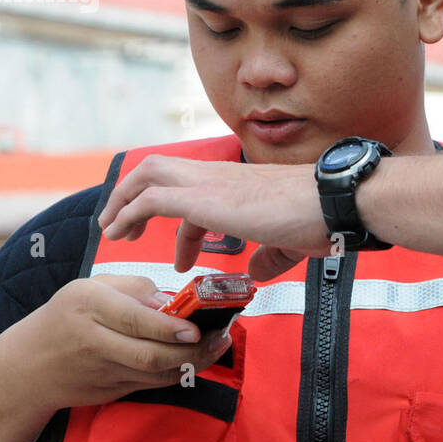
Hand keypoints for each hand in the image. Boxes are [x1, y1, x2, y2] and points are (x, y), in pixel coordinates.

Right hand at [4, 275, 234, 412]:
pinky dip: (179, 373)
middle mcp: (94, 340)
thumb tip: (174, 303)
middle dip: (192, 350)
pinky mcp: (111, 391)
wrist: (30, 365)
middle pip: (149, 354)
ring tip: (218, 345)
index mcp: (88, 304)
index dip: (168, 327)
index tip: (196, 327)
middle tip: (221, 336)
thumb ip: (136, 288)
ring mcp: (103, 371)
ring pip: (156, 374)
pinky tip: (198, 358)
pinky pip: (153, 384)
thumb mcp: (94, 287)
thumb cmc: (70, 314)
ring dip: (194, 363)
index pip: (133, 319)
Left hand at [96, 155, 330, 278]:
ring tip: (110, 229)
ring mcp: (208, 184)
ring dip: (123, 200)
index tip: (181, 255)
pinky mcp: (204, 199)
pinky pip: (152, 200)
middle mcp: (217, 176)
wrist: (332, 202)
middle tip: (120, 226)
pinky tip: (120, 233)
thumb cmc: (318, 219)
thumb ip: (269, 258)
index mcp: (236, 182)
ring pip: (147, 175)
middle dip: (132, 194)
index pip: (193, 192)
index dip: (180, 225)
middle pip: (158, 167)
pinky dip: (130, 213)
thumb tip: (255, 273)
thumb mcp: (287, 243)